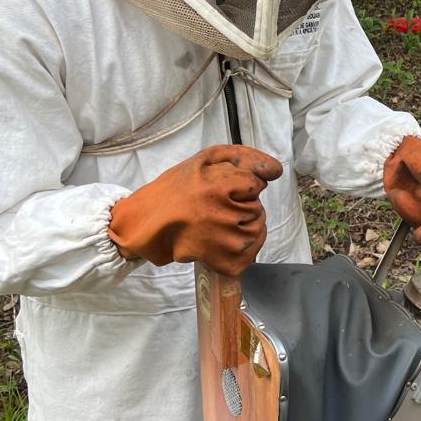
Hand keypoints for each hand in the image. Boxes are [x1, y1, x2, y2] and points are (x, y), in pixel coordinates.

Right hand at [108, 144, 282, 275]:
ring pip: (256, 230)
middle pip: (256, 208)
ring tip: (219, 224)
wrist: (145, 224)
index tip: (226, 189)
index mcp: (217, 187)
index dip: (243, 185)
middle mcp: (223, 215)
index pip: (255, 184)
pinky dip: (242, 250)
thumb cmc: (174, 190)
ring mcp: (224, 241)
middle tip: (215, 208)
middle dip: (242, 206)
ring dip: (244, 226)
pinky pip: (249, 255)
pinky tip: (224, 241)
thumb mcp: (203, 161)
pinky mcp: (223, 261)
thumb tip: (275, 170)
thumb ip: (242, 158)